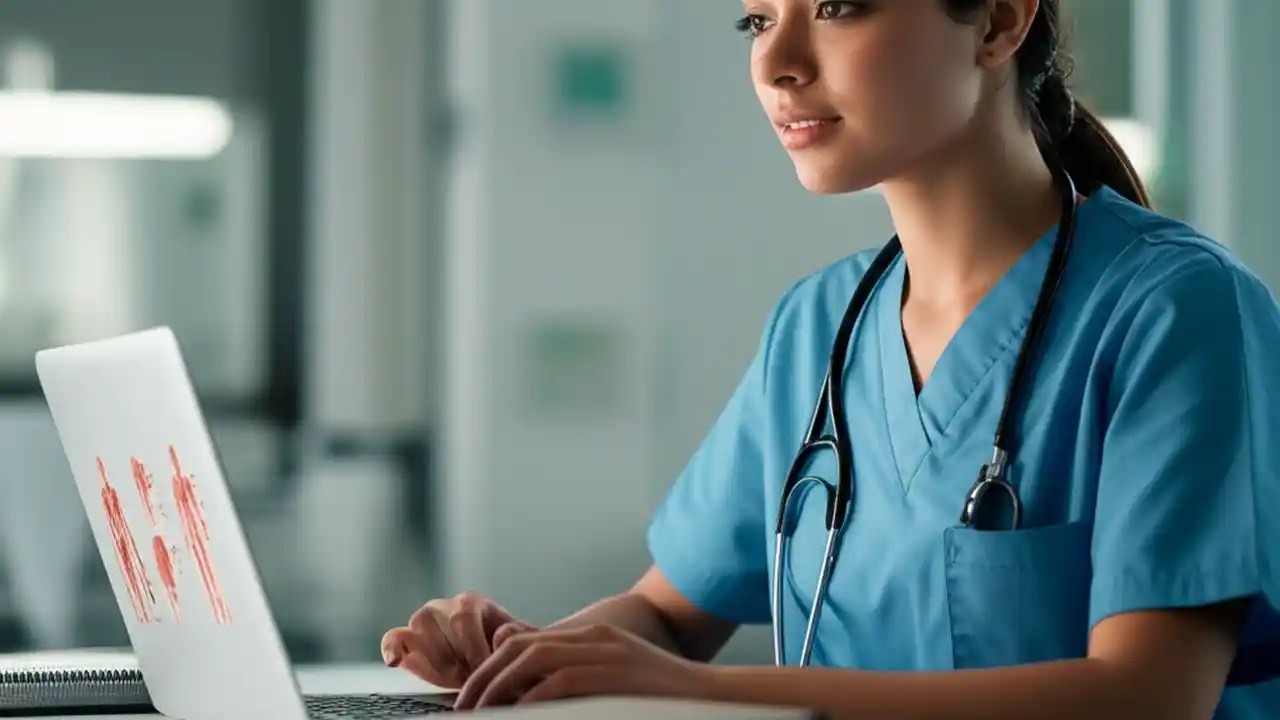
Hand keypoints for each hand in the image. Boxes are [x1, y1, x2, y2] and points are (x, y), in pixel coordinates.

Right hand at [380, 592, 538, 688]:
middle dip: (455, 653)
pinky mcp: (407, 641)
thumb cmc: (505, 652)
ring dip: (434, 654)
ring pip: (418, 623)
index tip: (487, 668)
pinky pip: (393, 637)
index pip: (464, 615)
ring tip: (453, 676)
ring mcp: (425, 622)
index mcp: (472, 603)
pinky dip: (391, 648)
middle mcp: (445, 607)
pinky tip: (396, 662)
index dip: (473, 646)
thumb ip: (516, 635)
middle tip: (471, 675)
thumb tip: (505, 635)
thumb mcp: (518, 642)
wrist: (490, 666)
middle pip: (439, 618)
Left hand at [454, 623, 712, 709]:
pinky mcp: (611, 674)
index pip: (528, 642)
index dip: (494, 665)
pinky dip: (532, 697)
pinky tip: (517, 712)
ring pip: (533, 659)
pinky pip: (559, 681)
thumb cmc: (661, 694)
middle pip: (522, 648)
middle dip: (487, 676)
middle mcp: (594, 638)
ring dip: (499, 686)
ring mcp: (604, 653)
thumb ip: (579, 675)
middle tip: (465, 705)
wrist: (707, 693)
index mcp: (593, 636)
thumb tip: (536, 690)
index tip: (474, 694)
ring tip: (481, 711)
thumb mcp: (616, 676)